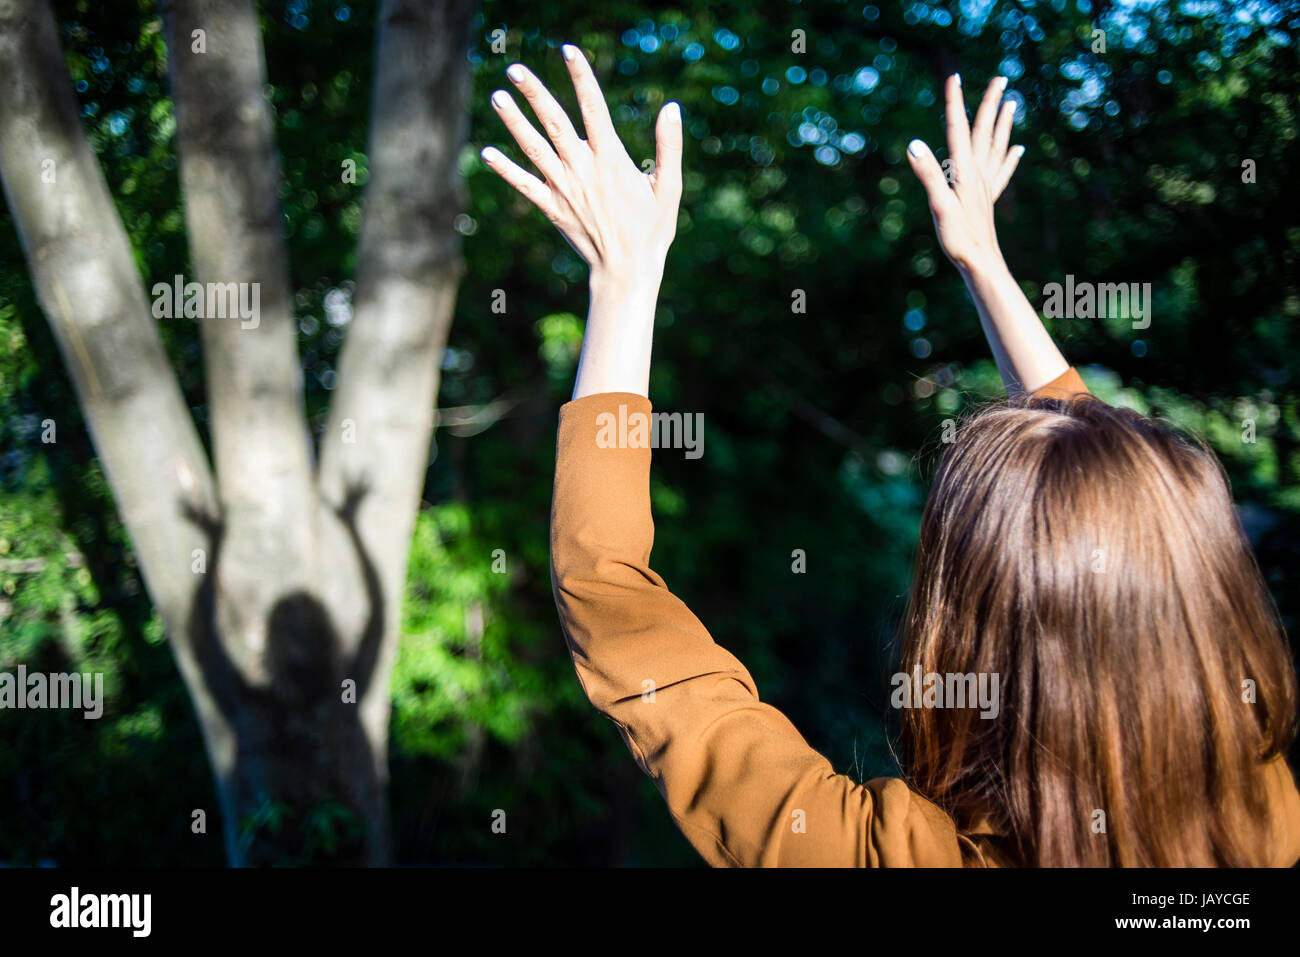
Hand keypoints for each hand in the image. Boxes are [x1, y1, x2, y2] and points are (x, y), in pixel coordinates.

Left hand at [481, 44, 682, 287]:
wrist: (626, 270)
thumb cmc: (652, 229)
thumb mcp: (669, 187)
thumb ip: (669, 146)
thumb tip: (671, 108)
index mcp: (611, 158)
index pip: (593, 107)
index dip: (580, 76)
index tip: (568, 50)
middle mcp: (582, 169)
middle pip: (554, 122)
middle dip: (535, 93)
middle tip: (515, 69)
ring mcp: (564, 188)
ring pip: (534, 148)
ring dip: (514, 122)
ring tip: (497, 97)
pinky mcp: (552, 208)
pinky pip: (524, 185)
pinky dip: (505, 169)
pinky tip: (487, 152)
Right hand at [905, 74, 1023, 274]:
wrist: (981, 263)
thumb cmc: (959, 238)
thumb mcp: (939, 205)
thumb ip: (928, 174)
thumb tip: (914, 144)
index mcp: (964, 171)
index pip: (957, 128)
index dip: (955, 102)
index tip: (954, 77)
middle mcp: (977, 174)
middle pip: (984, 131)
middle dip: (990, 103)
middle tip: (1001, 78)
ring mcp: (985, 186)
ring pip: (996, 146)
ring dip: (1003, 124)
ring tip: (1012, 103)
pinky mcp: (987, 200)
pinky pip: (1001, 172)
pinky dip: (1009, 157)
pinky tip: (1018, 149)